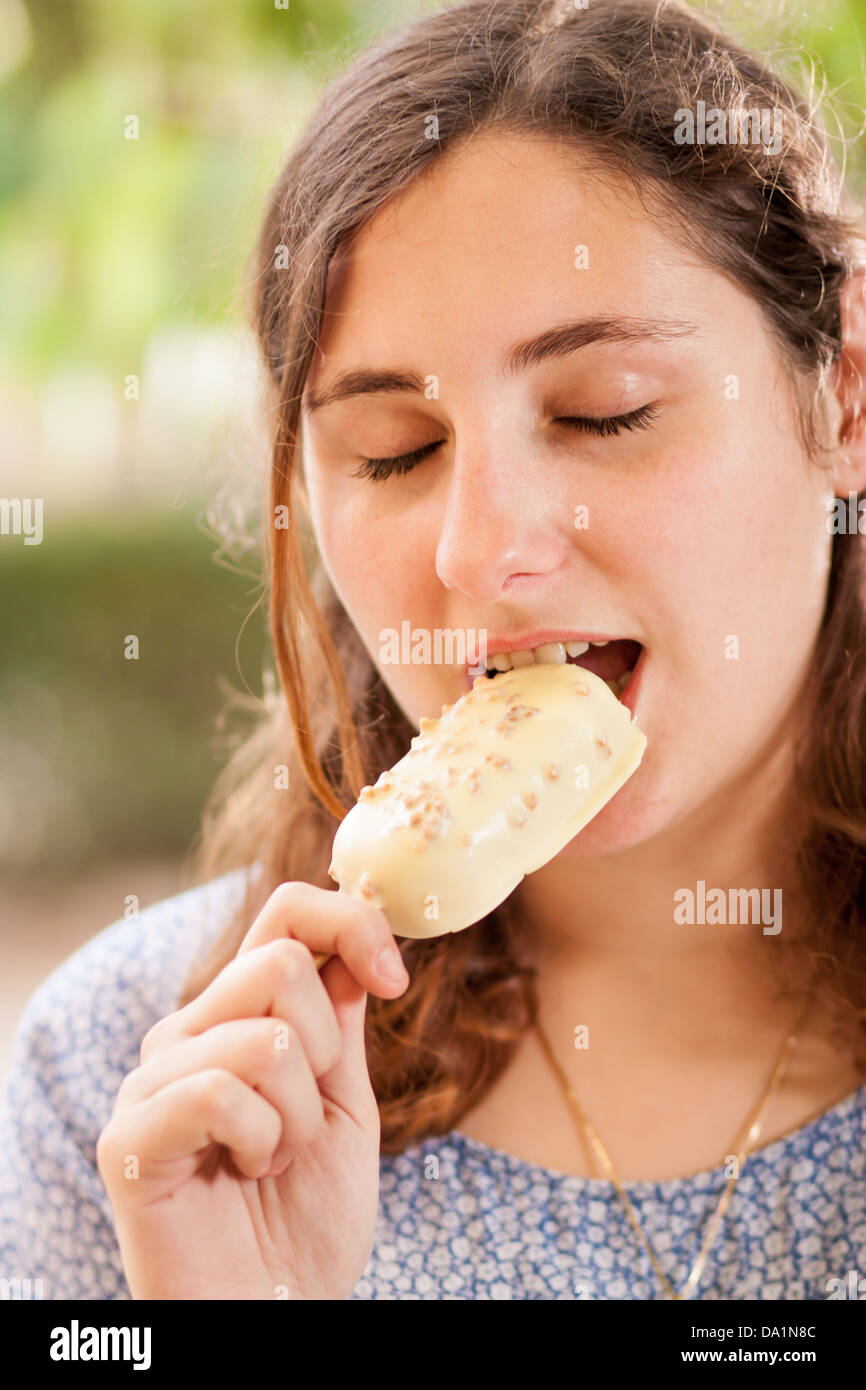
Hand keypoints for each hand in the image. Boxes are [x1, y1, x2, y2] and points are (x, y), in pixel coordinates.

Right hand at [96, 881, 408, 1299]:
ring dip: (300, 1116)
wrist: (276, 1312)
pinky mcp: (130, 1137)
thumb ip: (339, 1022)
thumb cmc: (307, 1216)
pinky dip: (262, 1142)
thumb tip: (352, 941)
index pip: (286, 912)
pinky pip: (219, 1092)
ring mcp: (151, 1080)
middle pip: (281, 962)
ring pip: (264, 1035)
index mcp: (237, 1014)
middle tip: (308, 1119)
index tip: (396, 979)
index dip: (352, 923)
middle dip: (328, 1051)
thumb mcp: (345, 1103)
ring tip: (274, 1159)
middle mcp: (187, 1031)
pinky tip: (245, 1174)